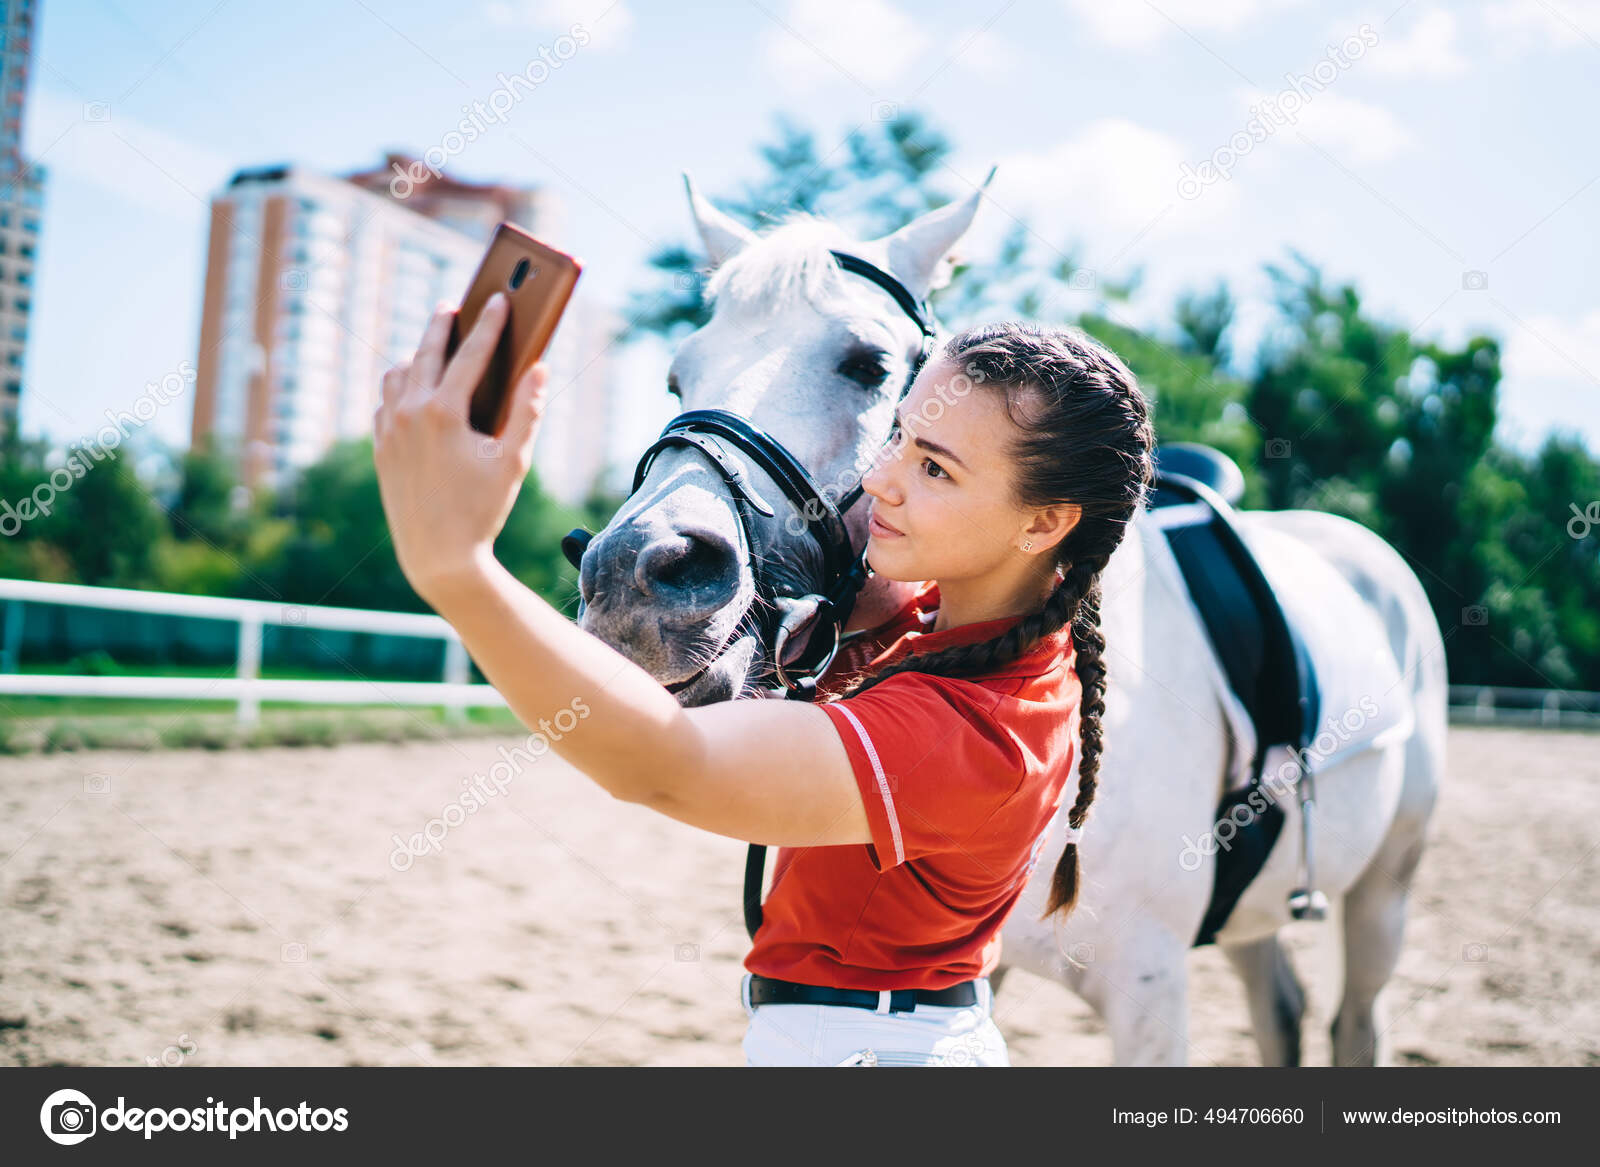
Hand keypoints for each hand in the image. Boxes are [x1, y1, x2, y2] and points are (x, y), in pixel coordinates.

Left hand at [372, 292, 550, 602]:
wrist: (438, 557)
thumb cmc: (482, 510)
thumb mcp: (513, 462)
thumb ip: (528, 412)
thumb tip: (538, 369)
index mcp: (444, 412)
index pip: (471, 353)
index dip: (489, 324)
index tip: (499, 300)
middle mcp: (410, 413)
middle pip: (425, 352)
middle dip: (442, 325)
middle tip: (453, 307)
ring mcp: (389, 430)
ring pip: (397, 374)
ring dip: (416, 356)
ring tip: (433, 349)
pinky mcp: (380, 447)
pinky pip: (385, 402)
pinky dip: (400, 387)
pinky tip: (413, 389)